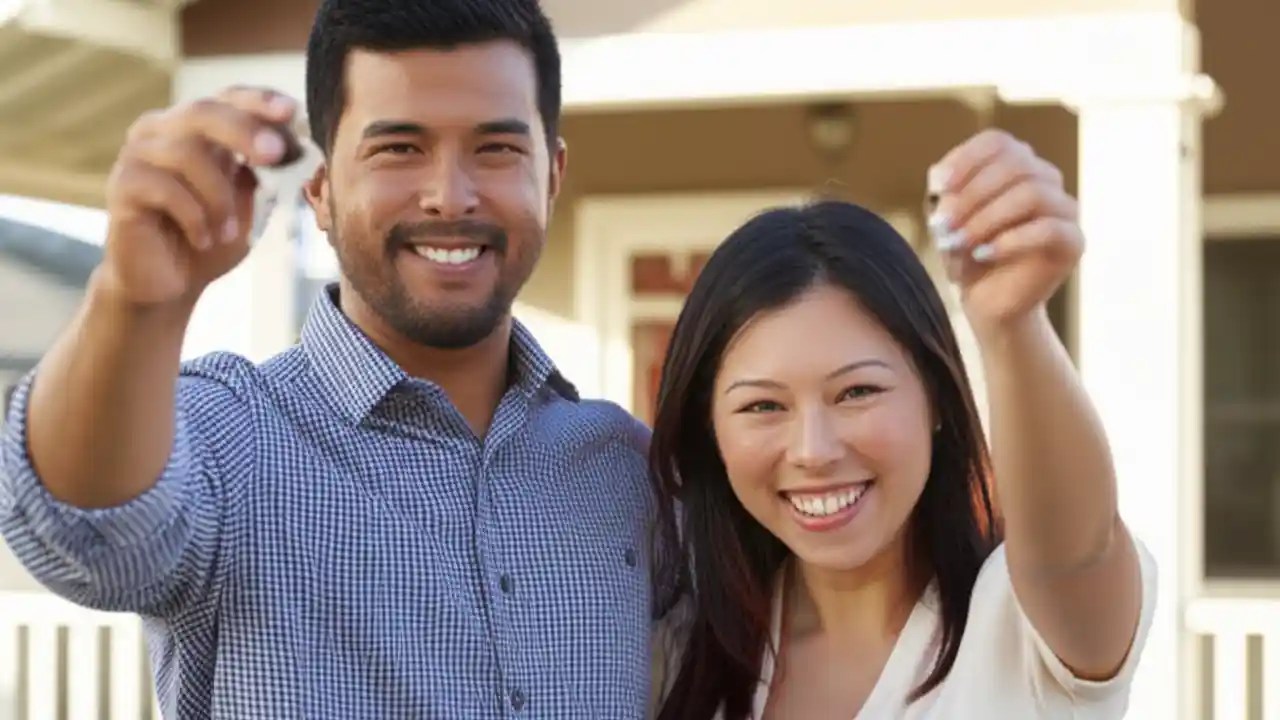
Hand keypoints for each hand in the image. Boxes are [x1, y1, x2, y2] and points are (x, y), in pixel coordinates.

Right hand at [98, 86, 299, 306]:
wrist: (169, 284)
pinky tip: (203, 239)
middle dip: (245, 130)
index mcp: (197, 129)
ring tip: (228, 232)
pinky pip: (164, 189)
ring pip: (186, 153)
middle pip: (203, 112)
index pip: (228, 98)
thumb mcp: (248, 204)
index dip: (260, 100)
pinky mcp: (122, 186)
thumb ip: (262, 173)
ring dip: (218, 197)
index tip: (293, 111)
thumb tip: (291, 144)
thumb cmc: (211, 239)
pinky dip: (194, 217)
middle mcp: (163, 131)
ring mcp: (138, 155)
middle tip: (275, 154)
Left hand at [926, 130, 1081, 335]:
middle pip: (1015, 164)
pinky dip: (1010, 240)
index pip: (997, 142)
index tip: (938, 186)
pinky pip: (1048, 229)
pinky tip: (983, 255)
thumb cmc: (967, 254)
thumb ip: (948, 194)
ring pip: (1032, 193)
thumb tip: (940, 177)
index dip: (966, 159)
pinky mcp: (1073, 241)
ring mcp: (1064, 208)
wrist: (989, 301)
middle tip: (943, 226)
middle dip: (972, 195)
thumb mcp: (950, 219)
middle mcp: (1045, 179)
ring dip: (987, 218)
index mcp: (1016, 164)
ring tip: (960, 242)